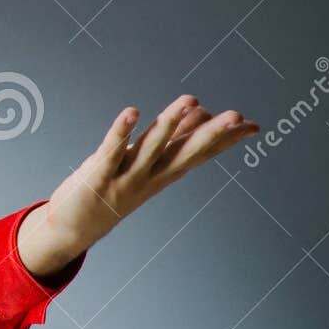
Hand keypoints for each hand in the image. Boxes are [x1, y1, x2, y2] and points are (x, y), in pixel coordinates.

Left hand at [17, 94, 259, 276]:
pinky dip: (122, 132)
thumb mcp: (146, 166)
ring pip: (152, 147)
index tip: (253, 125)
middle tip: (238, 115)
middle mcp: (150, 177)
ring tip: (190, 99)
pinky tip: (132, 111)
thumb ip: (171, 142)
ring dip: (170, 123)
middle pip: (184, 153)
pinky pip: (112, 151)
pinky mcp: (98, 176)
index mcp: (162, 175)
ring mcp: (125, 178)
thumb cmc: (113, 189)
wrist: (74, 229)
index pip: (199, 154)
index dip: (225, 140)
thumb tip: (198, 114)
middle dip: (211, 133)